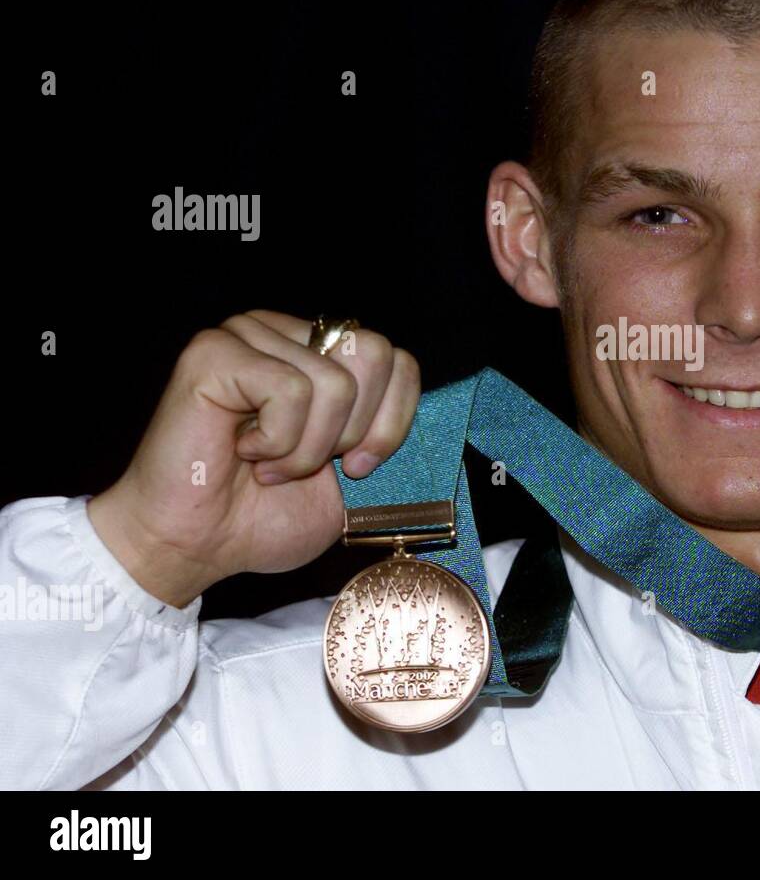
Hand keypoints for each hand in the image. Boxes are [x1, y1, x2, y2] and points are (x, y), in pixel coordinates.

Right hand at [87, 310, 420, 607]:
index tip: (356, 467)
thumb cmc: (264, 514)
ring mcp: (248, 334)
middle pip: (376, 354)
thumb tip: (443, 416)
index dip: (392, 424)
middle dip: (354, 431)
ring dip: (307, 448)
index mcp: (321, 354)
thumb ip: (388, 434)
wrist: (196, 547)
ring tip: (267, 464)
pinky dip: (278, 441)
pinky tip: (242, 451)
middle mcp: (286, 332)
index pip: (398, 359)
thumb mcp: (353, 476)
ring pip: (336, 382)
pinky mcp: (214, 352)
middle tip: (306, 463)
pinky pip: (291, 390)